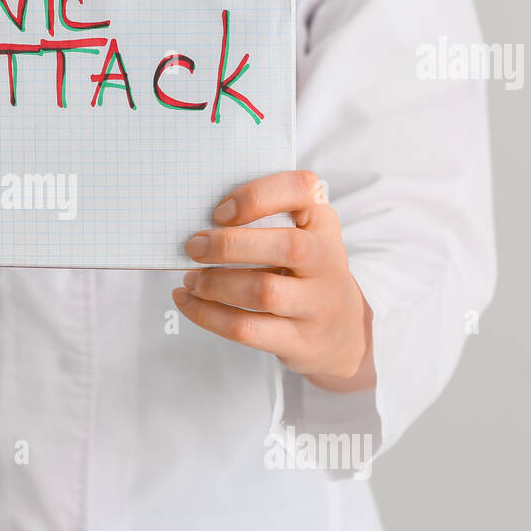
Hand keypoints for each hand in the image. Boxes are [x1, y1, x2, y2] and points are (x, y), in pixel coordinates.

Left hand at [171, 170, 375, 390]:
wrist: (342, 331)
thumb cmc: (304, 272)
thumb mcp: (301, 236)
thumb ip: (263, 221)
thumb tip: (199, 224)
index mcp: (322, 222)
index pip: (302, 190)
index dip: (257, 197)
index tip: (219, 212)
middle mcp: (327, 260)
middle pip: (288, 247)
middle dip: (230, 245)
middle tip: (193, 247)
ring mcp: (316, 304)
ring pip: (264, 292)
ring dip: (215, 284)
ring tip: (191, 279)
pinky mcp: (298, 340)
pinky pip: (246, 328)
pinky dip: (207, 314)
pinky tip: (188, 301)